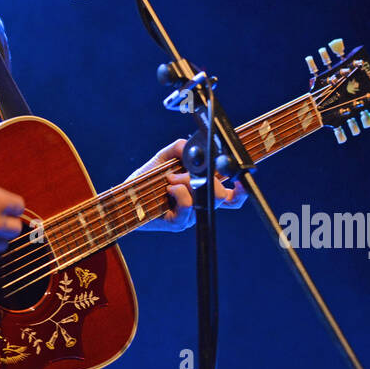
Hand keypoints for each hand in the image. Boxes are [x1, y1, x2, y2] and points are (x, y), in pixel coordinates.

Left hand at [131, 138, 248, 231]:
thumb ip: (179, 148)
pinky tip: (168, 187)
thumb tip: (190, 145)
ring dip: (188, 182)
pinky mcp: (178, 223)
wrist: (127, 196)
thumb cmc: (148, 179)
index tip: (241, 179)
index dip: (241, 190)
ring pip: (205, 198)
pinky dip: (179, 192)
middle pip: (223, 196)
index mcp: (203, 190)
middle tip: (186, 173)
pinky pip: (188, 206)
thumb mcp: (165, 157)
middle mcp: (200, 205)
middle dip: (209, 180)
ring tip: (170, 178)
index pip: (231, 195)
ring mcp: (191, 215)